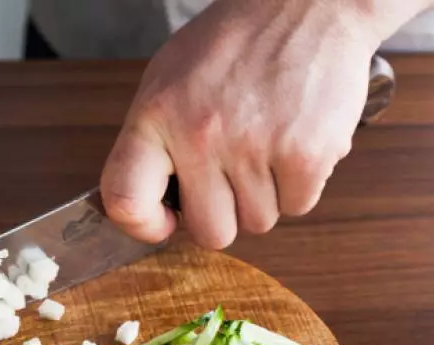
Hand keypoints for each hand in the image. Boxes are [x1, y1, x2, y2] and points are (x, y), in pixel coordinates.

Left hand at [100, 0, 388, 248]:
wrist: (307, 3)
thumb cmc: (236, 44)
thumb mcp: (170, 79)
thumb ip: (154, 142)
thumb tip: (152, 206)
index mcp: (156, 115)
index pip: (126, 201)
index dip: (145, 227)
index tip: (165, 221)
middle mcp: (201, 134)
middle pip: (211, 232)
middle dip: (225, 213)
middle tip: (234, 173)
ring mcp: (254, 146)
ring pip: (259, 223)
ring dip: (266, 194)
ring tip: (268, 142)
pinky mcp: (306, 154)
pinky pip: (298, 206)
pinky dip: (300, 183)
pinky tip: (294, 140)